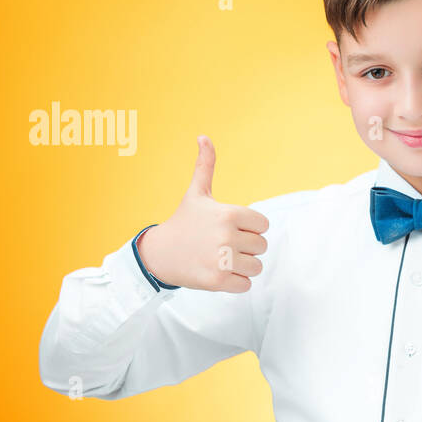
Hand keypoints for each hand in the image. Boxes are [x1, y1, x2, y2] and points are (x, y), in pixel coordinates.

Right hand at [137, 135, 269, 292]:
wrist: (158, 254)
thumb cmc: (183, 222)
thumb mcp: (196, 193)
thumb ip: (205, 166)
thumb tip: (203, 136)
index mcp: (229, 214)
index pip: (263, 225)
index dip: (250, 229)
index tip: (231, 229)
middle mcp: (227, 235)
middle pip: (262, 247)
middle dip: (246, 249)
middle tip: (223, 246)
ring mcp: (222, 259)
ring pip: (256, 267)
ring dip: (242, 267)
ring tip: (221, 259)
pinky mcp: (217, 280)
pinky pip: (245, 285)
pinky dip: (235, 283)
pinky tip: (218, 273)